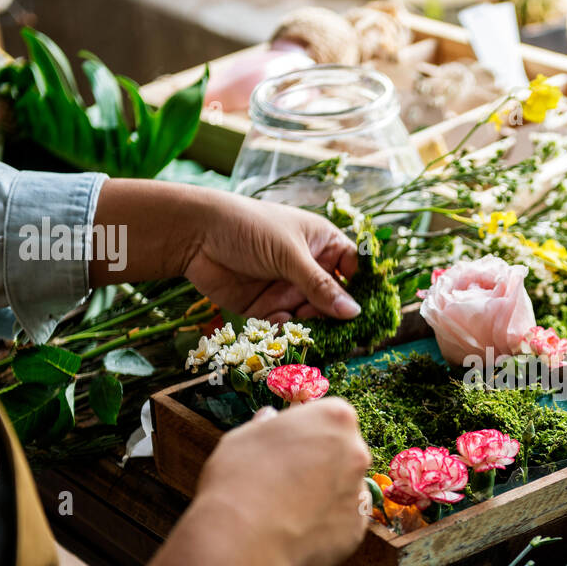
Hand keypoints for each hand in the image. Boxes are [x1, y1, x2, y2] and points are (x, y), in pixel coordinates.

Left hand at [90, 179, 360, 322]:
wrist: (195, 235)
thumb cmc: (248, 228)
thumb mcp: (290, 255)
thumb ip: (320, 286)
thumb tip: (354, 313)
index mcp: (322, 244)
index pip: (354, 270)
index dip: (363, 289)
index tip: (372, 312)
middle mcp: (309, 268)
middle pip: (335, 300)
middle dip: (338, 317)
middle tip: (346, 336)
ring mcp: (288, 289)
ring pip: (312, 317)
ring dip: (313, 328)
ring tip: (313, 337)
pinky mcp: (266, 308)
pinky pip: (285, 326)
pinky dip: (285, 332)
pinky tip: (282, 330)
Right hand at [139, 398, 371, 565]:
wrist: (237, 540)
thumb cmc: (233, 480)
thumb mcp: (240, 440)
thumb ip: (265, 429)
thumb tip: (270, 423)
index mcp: (335, 418)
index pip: (329, 417)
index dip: (304, 435)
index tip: (284, 451)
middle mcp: (357, 453)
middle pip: (341, 454)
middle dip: (317, 466)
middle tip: (280, 485)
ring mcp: (360, 495)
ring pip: (342, 493)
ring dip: (320, 500)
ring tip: (278, 516)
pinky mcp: (356, 533)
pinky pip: (340, 527)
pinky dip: (319, 532)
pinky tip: (288, 538)